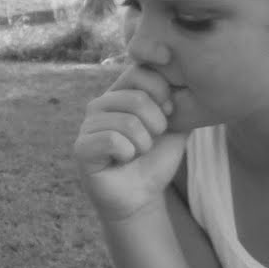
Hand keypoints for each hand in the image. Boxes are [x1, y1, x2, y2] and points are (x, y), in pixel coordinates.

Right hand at [73, 64, 190, 220]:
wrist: (141, 196)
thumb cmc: (156, 159)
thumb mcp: (176, 126)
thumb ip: (181, 101)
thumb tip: (187, 80)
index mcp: (121, 93)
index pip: (139, 72)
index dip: (162, 92)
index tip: (170, 112)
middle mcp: (100, 104)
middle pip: (137, 98)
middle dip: (157, 125)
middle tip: (152, 141)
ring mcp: (88, 125)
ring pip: (127, 122)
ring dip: (143, 144)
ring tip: (137, 153)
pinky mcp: (81, 147)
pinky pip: (112, 140)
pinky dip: (128, 154)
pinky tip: (123, 160)